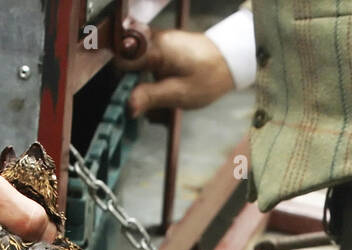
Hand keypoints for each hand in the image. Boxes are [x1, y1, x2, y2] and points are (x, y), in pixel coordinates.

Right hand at [116, 29, 235, 116]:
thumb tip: (128, 106)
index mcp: (155, 49)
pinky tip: (166, 93)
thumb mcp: (180, 93)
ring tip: (161, 105)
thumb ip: (151, 97)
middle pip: (129, 64)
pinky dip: (154, 80)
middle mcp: (154, 40)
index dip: (122, 84)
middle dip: (134, 88)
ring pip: (138, 65)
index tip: (128, 102)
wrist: (230, 60)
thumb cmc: (209, 76)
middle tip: (146, 107)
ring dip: (145, 86)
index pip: (122, 62)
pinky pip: (150, 63)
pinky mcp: (164, 47)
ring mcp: (159, 42)